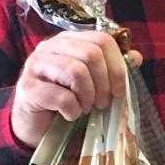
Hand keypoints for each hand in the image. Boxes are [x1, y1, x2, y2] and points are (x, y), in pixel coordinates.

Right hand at [10, 31, 141, 148]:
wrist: (35, 124)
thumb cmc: (66, 101)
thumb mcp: (93, 84)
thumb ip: (112, 69)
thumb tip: (136, 56)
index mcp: (69, 41)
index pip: (102, 40)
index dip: (117, 67)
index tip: (119, 91)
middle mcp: (51, 47)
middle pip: (91, 54)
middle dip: (104, 84)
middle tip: (102, 104)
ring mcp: (36, 65)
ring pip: (76, 71)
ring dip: (88, 97)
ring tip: (86, 108)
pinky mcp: (28, 87)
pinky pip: (61, 96)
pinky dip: (73, 110)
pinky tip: (70, 115)